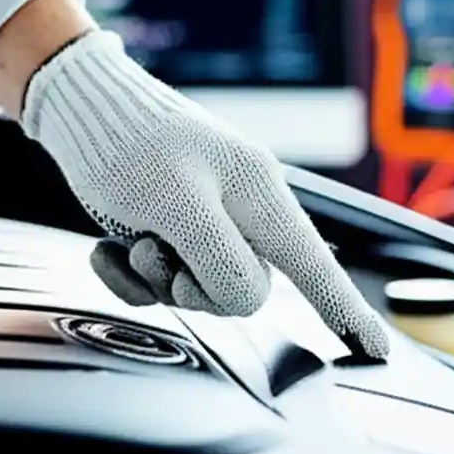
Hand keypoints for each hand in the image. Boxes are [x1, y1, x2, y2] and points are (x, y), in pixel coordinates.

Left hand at [20, 30, 389, 357]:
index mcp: (262, 197)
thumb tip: (245, 299)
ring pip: (198, 286)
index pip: (317, 269)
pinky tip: (107, 246)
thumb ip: (223, 262)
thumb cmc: (127, 145)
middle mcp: (243, 209)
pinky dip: (127, 271)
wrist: (76, 102)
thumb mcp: (178, 207)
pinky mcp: (171, 225)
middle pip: (242, 290)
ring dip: (153, 276)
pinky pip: (161, 278)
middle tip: (152, 250)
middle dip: (191, 285)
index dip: (347, 313)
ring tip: (130, 237)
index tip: (377, 351)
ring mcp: (207, 218)